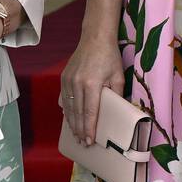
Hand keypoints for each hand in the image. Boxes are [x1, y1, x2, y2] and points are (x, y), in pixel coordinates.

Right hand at [60, 32, 124, 146]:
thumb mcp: (118, 76)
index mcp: (92, 84)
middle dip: (80, 130)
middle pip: (77, 113)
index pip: (89, 112)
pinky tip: (69, 119)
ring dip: (71, 123)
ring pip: (68, 107)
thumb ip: (116, 94)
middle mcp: (77, 83)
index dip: (89, 128)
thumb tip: (118, 111)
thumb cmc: (109, 56)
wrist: (95, 38)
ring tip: (76, 135)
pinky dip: (66, 111)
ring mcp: (68, 80)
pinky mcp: (64, 77)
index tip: (89, 141)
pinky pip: (63, 98)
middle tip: (82, 143)